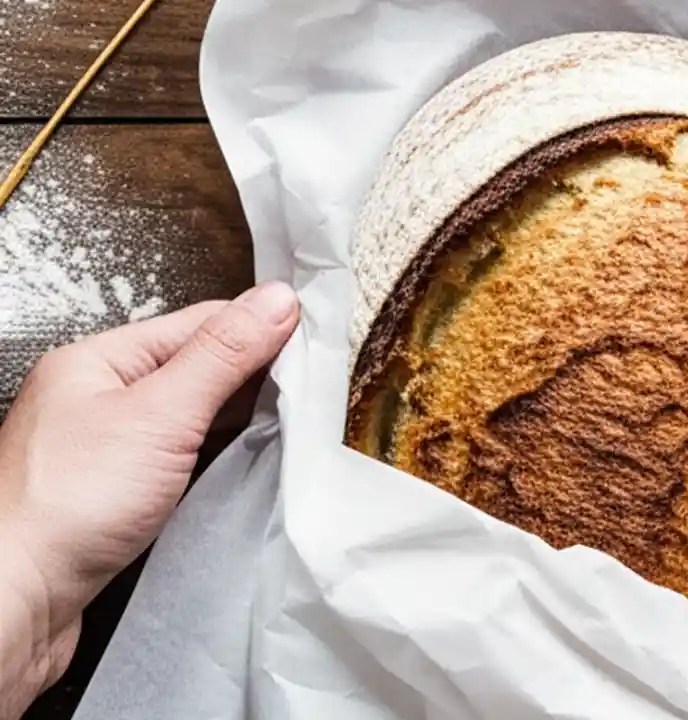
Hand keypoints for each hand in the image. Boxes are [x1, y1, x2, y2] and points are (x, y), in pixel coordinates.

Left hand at [0, 282, 298, 718]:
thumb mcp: (162, 414)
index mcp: (96, 360)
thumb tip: (277, 299)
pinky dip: (215, 453)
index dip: (258, 326)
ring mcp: (105, 446)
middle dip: (253, 371)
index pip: (198, 323)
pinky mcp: (115, 492)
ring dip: (236, 414)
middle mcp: (96, 397)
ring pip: (188, 413)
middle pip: (194, 366)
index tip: (314, 336)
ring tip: (290, 419)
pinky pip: (178, 455)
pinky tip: (243, 462)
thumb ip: (222, 355)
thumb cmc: (69, 506)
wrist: (16, 600)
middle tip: (313, 382)